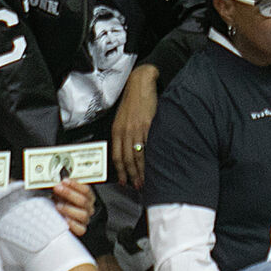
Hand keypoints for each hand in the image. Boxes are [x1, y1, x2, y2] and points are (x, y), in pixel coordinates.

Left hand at [51, 179, 93, 236]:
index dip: (75, 185)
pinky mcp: (80, 230)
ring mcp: (85, 219)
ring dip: (69, 209)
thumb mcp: (64, 193)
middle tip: (57, 189)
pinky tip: (65, 219)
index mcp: (88, 197)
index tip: (64, 181)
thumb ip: (63, 187)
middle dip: (69, 193)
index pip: (86, 190)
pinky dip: (73, 224)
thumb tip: (56, 181)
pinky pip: (80, 229)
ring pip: (82, 214)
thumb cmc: (63, 203)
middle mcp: (88, 208)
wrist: (61, 218)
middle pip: (83, 201)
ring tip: (58, 206)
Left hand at [112, 65, 158, 185]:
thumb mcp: (122, 119)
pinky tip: (153, 165)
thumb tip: (127, 150)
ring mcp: (136, 129)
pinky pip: (148, 145)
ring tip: (144, 181)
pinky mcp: (147, 125)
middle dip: (131, 175)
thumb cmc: (133, 101)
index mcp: (117, 131)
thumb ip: (123, 134)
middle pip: (126, 159)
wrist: (140, 84)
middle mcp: (124, 131)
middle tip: (137, 186)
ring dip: (140, 171)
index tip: (124, 182)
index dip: (120, 171)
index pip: (117, 156)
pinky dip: (150, 158)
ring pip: (137, 155)